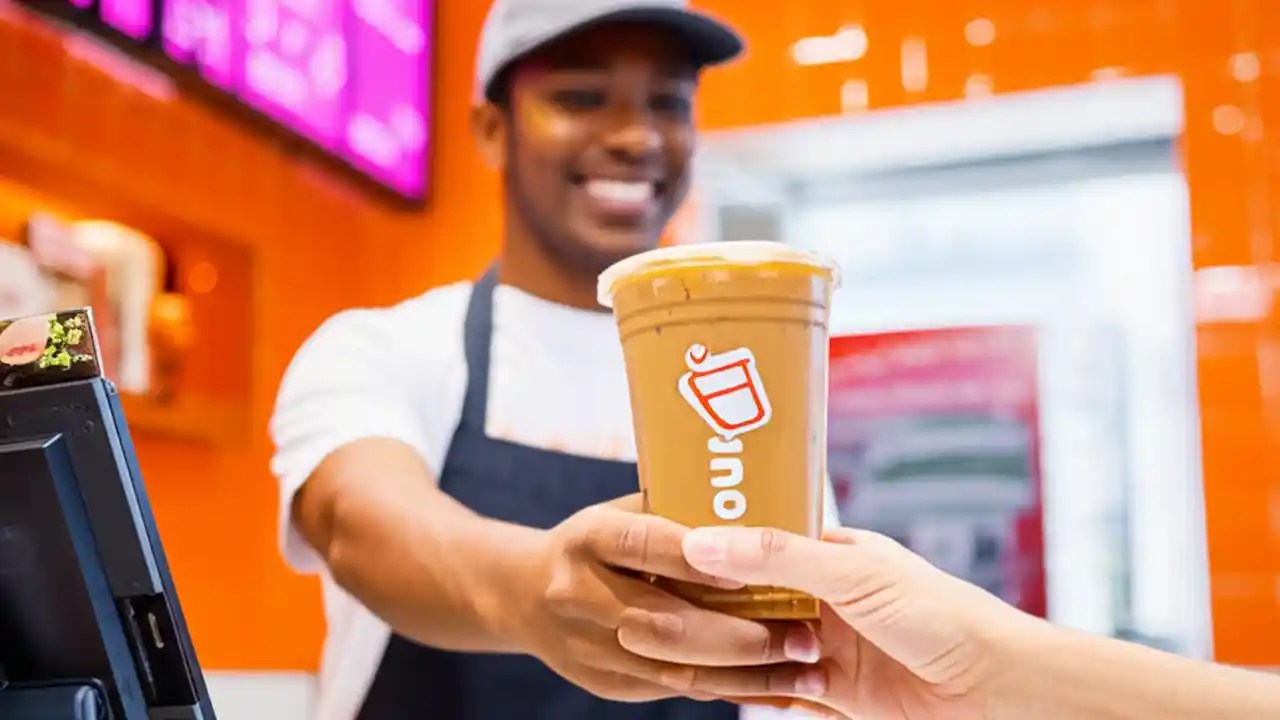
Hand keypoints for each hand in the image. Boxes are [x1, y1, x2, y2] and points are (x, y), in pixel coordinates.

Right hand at [510, 495, 821, 702]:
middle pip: (664, 621)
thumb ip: (676, 511)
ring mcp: (588, 647)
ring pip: (675, 668)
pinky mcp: (606, 684)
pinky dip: (731, 689)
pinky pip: (676, 691)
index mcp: (588, 537)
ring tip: (807, 669)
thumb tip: (759, 499)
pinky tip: (779, 687)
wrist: (519, 595)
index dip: (695, 557)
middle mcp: (579, 594)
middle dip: (740, 634)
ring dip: (749, 674)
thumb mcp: (622, 509)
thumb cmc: (595, 540)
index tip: (750, 566)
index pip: (644, 545)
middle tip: (802, 634)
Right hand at [635, 525, 1039, 718]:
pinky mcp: (829, 690)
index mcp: (827, 550)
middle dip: (708, 601)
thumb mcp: (852, 574)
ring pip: (753, 642)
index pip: (754, 537)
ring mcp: (822, 643)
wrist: (996, 689)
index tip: (663, 542)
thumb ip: (777, 558)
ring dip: (726, 647)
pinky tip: (716, 681)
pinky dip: (749, 687)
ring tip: (672, 643)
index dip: (711, 540)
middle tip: (655, 600)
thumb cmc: (942, 614)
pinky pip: (773, 687)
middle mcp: (820, 594)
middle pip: (746, 594)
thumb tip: (703, 542)